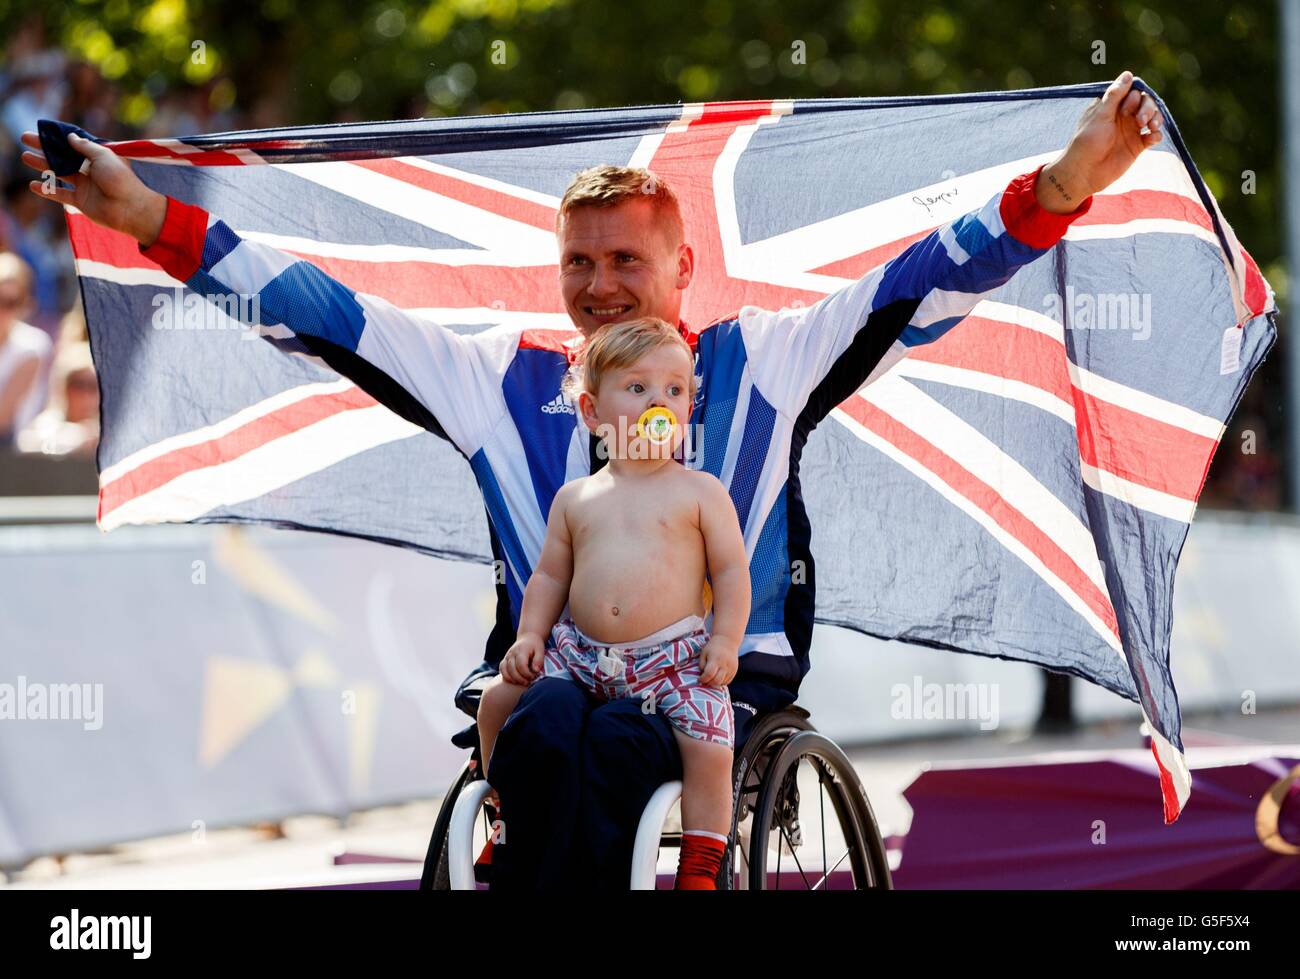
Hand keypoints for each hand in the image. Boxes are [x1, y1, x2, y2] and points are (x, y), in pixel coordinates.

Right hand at [19, 130, 167, 244]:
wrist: (130, 208)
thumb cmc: (120, 179)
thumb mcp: (104, 156)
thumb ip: (85, 147)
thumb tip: (70, 137)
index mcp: (98, 157)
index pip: (75, 145)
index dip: (59, 138)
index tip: (43, 130)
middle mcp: (90, 170)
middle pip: (63, 157)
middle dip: (44, 148)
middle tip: (25, 138)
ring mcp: (85, 186)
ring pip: (59, 173)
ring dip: (42, 165)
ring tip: (25, 157)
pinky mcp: (81, 201)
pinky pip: (60, 194)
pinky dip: (47, 190)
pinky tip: (33, 185)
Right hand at [501, 633, 546, 684]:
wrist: (528, 638)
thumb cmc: (535, 645)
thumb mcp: (540, 650)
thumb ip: (538, 660)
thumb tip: (535, 671)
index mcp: (521, 651)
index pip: (521, 665)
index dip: (527, 674)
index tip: (534, 677)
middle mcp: (512, 654)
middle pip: (512, 670)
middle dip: (520, 679)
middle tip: (528, 682)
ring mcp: (507, 657)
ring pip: (505, 671)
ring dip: (513, 679)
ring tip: (522, 682)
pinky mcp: (505, 660)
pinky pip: (502, 670)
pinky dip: (506, 677)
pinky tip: (515, 680)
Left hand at [697, 638, 737, 686]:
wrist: (728, 641)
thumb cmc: (713, 647)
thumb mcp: (704, 653)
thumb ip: (702, 664)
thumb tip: (702, 675)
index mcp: (716, 659)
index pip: (709, 674)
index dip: (703, 679)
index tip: (699, 679)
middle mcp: (725, 664)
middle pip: (716, 680)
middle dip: (708, 683)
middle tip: (704, 681)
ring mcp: (731, 668)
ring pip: (722, 682)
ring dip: (715, 683)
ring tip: (710, 678)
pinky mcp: (734, 670)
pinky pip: (727, 681)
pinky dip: (721, 682)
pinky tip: (717, 677)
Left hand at [1035, 70, 1163, 213]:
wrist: (1084, 173)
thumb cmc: (1087, 142)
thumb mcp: (1100, 115)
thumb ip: (1114, 95)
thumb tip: (1128, 74)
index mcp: (1111, 106)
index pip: (1132, 91)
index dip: (1134, 96)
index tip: (1125, 108)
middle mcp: (1122, 116)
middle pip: (1145, 102)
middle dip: (1147, 107)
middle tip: (1139, 121)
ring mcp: (1130, 131)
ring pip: (1152, 117)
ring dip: (1156, 118)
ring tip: (1151, 126)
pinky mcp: (1136, 146)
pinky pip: (1153, 136)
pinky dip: (1156, 135)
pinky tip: (1152, 138)